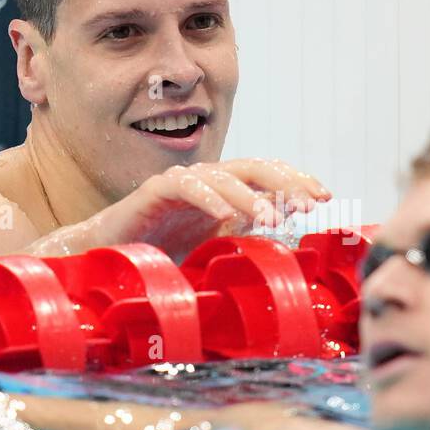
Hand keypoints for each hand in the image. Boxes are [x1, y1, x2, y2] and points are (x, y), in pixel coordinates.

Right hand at [31, 159, 331, 260]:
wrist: (105, 260)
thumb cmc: (161, 258)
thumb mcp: (214, 252)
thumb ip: (244, 241)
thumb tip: (286, 243)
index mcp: (225, 194)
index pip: (267, 178)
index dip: (296, 182)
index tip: (324, 198)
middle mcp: (206, 182)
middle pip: (254, 168)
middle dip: (286, 182)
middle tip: (311, 202)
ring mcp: (180, 183)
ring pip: (224, 175)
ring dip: (252, 195)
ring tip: (272, 217)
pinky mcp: (153, 191)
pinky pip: (185, 184)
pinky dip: (208, 196)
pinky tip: (226, 215)